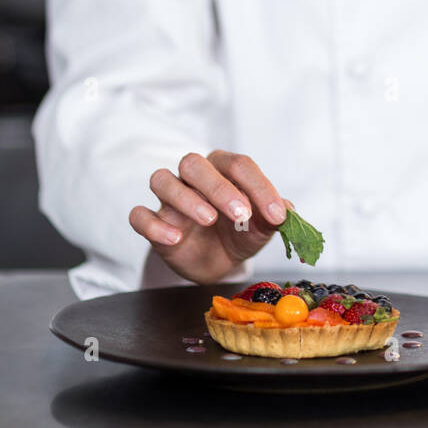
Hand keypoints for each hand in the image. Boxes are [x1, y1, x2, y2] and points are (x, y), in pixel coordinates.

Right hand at [129, 150, 291, 284]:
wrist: (218, 263)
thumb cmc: (240, 233)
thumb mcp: (262, 228)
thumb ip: (274, 217)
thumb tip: (288, 210)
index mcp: (224, 169)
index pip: (238, 164)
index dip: (259, 187)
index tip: (276, 215)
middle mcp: (194, 177)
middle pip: (195, 164)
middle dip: (219, 187)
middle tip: (241, 214)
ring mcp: (170, 199)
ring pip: (163, 180)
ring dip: (186, 198)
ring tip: (209, 220)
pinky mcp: (154, 222)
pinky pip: (139, 215)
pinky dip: (154, 224)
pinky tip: (175, 238)